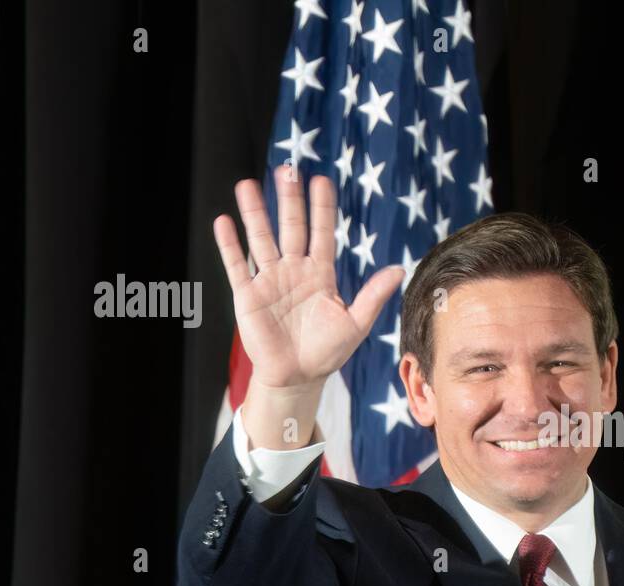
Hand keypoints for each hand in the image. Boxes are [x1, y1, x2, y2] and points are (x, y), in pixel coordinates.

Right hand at [213, 164, 402, 389]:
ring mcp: (269, 280)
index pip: (322, 233)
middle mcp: (294, 270)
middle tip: (287, 170)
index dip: (321, 208)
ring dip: (254, 213)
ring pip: (261, 239)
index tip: (321, 181)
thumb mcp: (356, 324)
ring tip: (247, 185)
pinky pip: (236, 265)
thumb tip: (400, 269)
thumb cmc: (328, 352)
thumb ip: (374, 296)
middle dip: (289, 200)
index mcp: (320, 274)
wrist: (297, 378)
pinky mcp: (248, 295)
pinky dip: (229, 245)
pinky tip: (224, 221)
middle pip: (291, 228)